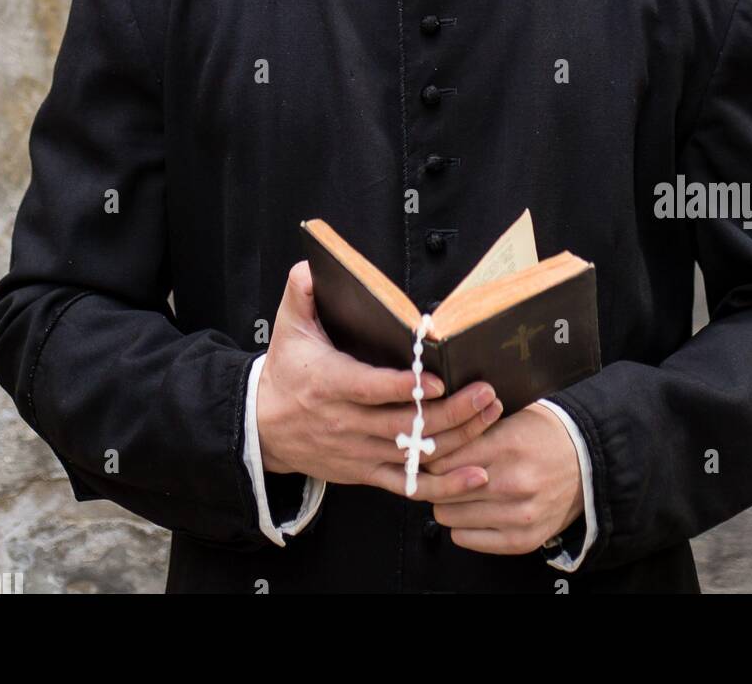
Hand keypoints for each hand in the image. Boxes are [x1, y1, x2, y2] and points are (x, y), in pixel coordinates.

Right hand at [256, 261, 504, 491]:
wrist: (263, 428)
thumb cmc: (285, 373)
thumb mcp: (287, 329)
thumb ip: (300, 294)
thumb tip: (310, 267)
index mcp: (329, 384)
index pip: (369, 389)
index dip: (402, 388)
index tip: (436, 381)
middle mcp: (346, 422)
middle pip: (403, 424)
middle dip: (449, 411)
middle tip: (484, 392)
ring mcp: (358, 451)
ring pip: (412, 453)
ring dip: (457, 438)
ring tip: (489, 415)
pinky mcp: (365, 472)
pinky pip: (408, 484)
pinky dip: (443, 484)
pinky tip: (476, 475)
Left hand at [408, 402, 583, 555]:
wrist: (587, 462)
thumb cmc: (544, 435)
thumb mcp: (509, 417)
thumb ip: (472, 430)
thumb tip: (429, 438)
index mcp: (506, 446)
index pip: (442, 459)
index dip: (430, 456)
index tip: (429, 454)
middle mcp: (511, 482)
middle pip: (441, 490)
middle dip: (436, 481)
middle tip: (441, 473)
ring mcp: (517, 515)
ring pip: (448, 516)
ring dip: (449, 504)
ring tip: (460, 491)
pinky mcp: (522, 539)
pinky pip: (466, 539)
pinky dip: (463, 526)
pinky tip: (473, 510)